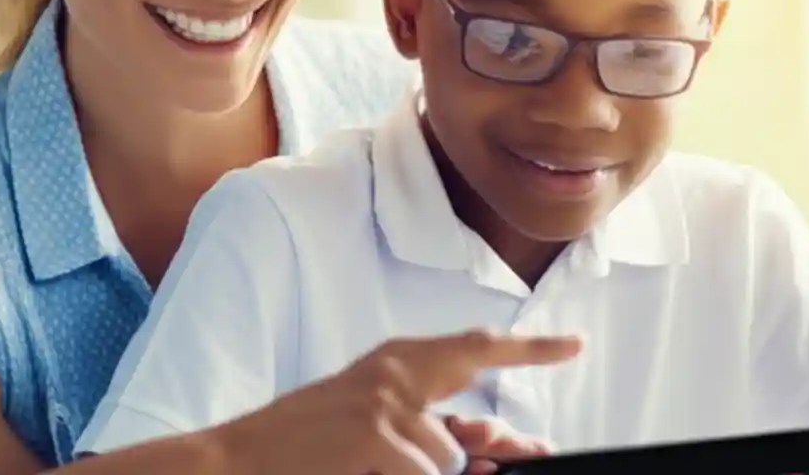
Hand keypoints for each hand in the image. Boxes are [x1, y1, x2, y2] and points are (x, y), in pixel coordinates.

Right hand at [213, 330, 580, 474]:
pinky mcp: (375, 434)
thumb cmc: (302, 446)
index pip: (473, 348)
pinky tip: (359, 473)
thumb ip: (424, 430)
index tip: (572, 345)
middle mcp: (394, 372)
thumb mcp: (368, 427)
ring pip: (446, 460)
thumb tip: (482, 451)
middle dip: (497, 442)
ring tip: (364, 470)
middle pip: (470, 413)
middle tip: (534, 453)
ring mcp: (385, 401)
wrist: (236, 460)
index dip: (528, 349)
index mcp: (393, 363)